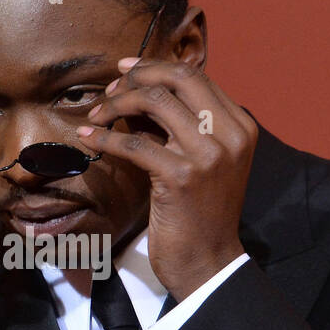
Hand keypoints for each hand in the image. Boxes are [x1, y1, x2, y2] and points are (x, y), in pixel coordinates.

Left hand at [77, 58, 256, 299]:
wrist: (207, 261)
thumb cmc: (199, 212)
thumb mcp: (203, 160)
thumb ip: (182, 125)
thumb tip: (139, 90)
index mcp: (240, 126)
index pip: (196, 77)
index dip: (155, 67)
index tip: (126, 69)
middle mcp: (230, 135)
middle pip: (178, 79)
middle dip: (137, 76)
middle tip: (110, 89)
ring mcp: (208, 155)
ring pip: (155, 102)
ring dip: (117, 103)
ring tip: (96, 115)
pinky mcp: (181, 176)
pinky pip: (134, 142)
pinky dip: (105, 137)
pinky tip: (89, 138)